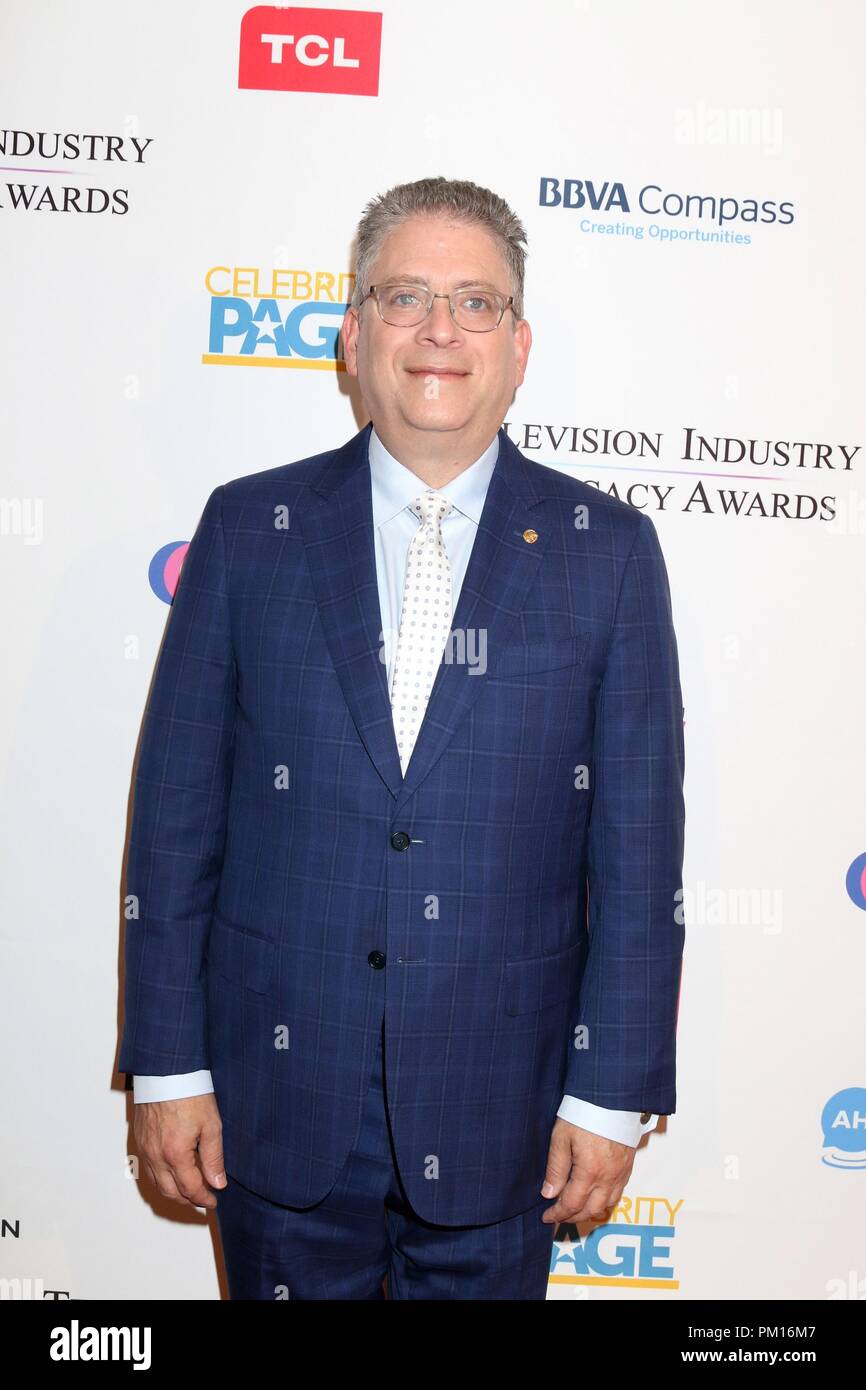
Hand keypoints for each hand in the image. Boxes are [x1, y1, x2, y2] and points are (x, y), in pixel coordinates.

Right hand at [133, 1093, 225, 1209]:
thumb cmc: (189, 1093)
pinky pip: (148, 1169)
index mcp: (175, 1155)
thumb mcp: (211, 1125)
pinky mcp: (140, 1140)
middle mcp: (156, 1156)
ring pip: (157, 1183)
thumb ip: (214, 1158)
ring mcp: (145, 1148)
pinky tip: (171, 1174)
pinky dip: (160, 1178)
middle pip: (170, 1191)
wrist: (166, 1072)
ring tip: (189, 1191)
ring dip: (173, 1192)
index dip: (203, 1199)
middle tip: (203, 1199)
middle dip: (188, 1200)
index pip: (190, 1189)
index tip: (213, 1200)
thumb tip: (217, 1183)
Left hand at [540, 1117, 635, 1224]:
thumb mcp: (561, 1138)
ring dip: (590, 1211)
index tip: (546, 1216)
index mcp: (590, 1172)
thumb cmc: (584, 1113)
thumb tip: (548, 1193)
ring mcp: (621, 1172)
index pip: (572, 1204)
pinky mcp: (628, 1165)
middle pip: (590, 1210)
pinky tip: (595, 1195)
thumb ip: (556, 1169)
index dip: (558, 1214)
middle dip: (572, 1217)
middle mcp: (608, 1177)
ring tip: (575, 1209)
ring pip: (607, 1205)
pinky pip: (619, 1192)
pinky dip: (605, 1201)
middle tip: (558, 1216)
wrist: (610, 1097)